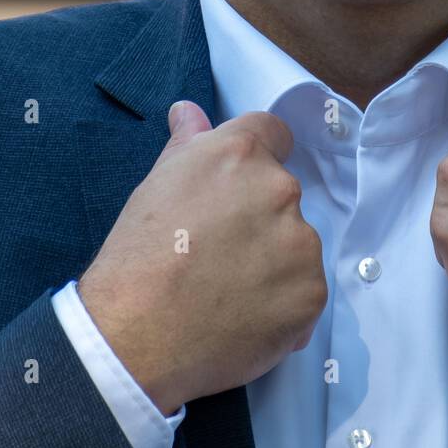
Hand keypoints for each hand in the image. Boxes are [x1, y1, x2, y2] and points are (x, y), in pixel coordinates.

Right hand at [78, 102, 327, 413]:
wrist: (136, 335)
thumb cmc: (137, 256)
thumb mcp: (155, 186)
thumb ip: (186, 144)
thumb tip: (189, 111)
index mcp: (241, 155)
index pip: (273, 133)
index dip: (256, 159)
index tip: (236, 188)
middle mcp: (279, 189)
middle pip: (282, 192)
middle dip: (258, 215)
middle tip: (218, 250)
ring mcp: (300, 242)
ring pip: (296, 243)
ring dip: (273, 260)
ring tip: (227, 290)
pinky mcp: (311, 293)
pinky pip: (304, 290)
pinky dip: (282, 303)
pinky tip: (243, 318)